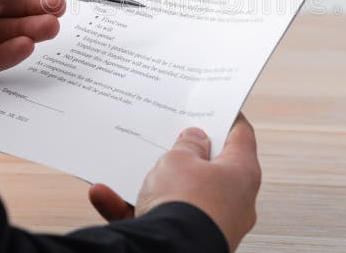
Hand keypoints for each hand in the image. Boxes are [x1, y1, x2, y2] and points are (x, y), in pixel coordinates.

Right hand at [89, 114, 260, 251]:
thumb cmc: (185, 203)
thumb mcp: (179, 160)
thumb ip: (187, 145)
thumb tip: (194, 139)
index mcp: (242, 173)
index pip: (240, 136)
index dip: (226, 117)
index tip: (214, 107)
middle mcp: (232, 201)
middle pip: (209, 168)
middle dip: (185, 154)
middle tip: (169, 136)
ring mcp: (210, 224)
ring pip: (177, 196)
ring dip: (150, 183)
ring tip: (126, 167)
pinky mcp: (185, 242)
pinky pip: (156, 220)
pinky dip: (130, 208)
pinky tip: (103, 195)